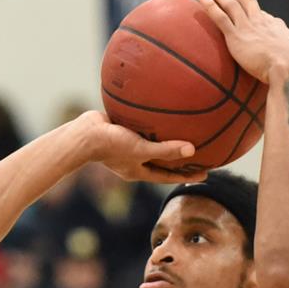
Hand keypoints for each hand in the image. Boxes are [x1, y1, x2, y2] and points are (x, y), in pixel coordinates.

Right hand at [70, 111, 198, 182]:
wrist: (83, 134)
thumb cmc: (111, 146)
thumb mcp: (141, 150)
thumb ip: (166, 150)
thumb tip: (192, 150)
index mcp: (139, 170)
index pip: (168, 176)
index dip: (187, 176)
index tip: (205, 174)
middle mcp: (134, 160)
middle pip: (162, 161)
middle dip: (179, 160)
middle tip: (200, 154)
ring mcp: (127, 146)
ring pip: (152, 144)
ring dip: (166, 140)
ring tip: (184, 132)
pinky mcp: (122, 131)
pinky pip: (142, 128)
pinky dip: (153, 123)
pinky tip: (162, 111)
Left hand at [198, 0, 288, 84]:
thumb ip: (286, 56)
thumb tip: (286, 63)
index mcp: (275, 26)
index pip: (261, 13)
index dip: (250, 9)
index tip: (243, 7)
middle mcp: (261, 22)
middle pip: (245, 1)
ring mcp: (248, 27)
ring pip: (231, 4)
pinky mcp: (236, 36)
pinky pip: (220, 16)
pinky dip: (210, 4)